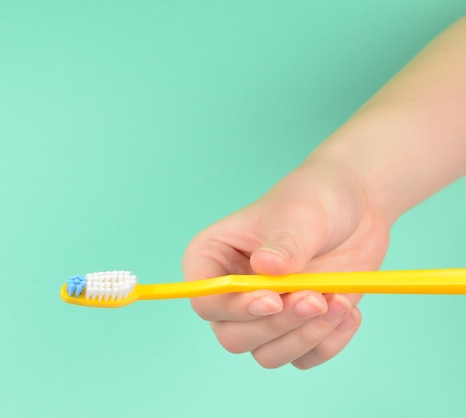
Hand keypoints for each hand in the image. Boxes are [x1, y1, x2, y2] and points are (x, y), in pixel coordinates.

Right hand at [182, 158, 390, 368]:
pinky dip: (327, 343)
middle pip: (232, 336)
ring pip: (267, 354)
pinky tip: (348, 310)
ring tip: (338, 301)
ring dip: (303, 337)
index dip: (233, 307)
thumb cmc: (315, 199)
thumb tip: (267, 268)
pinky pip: (303, 359)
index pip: (205, 299)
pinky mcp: (295, 329)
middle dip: (276, 325)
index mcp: (212, 258)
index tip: (274, 299)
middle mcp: (231, 293)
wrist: (357, 208)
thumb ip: (284, 244)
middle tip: (316, 299)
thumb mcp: (299, 214)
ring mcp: (263, 314)